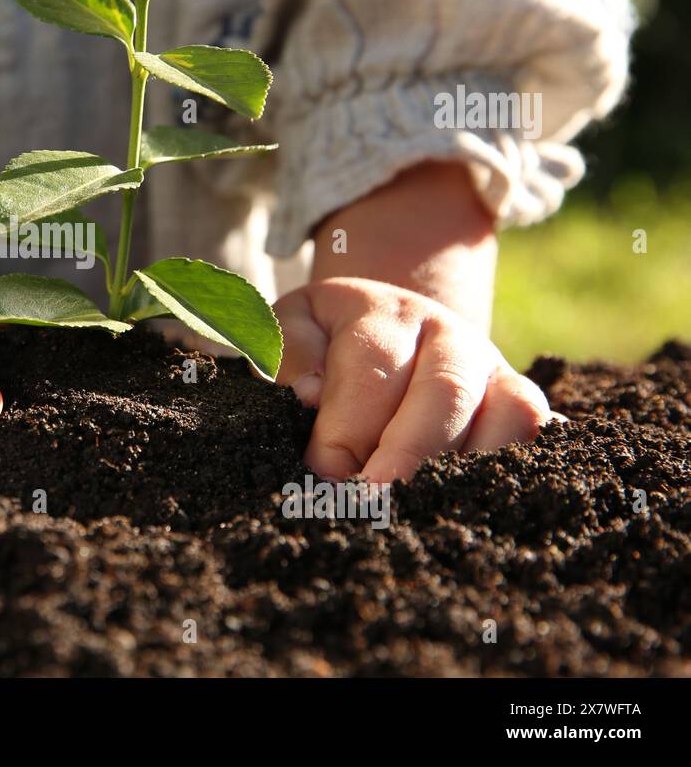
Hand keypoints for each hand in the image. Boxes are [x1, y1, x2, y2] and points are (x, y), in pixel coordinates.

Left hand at [274, 277, 551, 482]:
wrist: (387, 324)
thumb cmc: (326, 340)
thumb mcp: (293, 328)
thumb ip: (287, 352)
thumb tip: (308, 391)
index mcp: (382, 314)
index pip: (372, 368)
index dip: (347, 426)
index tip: (324, 470)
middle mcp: (446, 333)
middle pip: (445, 390)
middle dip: (408, 451)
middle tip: (375, 498)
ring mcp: (490, 365)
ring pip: (504, 413)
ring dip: (462, 467)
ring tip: (420, 508)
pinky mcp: (519, 398)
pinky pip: (535, 430)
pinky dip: (509, 467)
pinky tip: (468, 501)